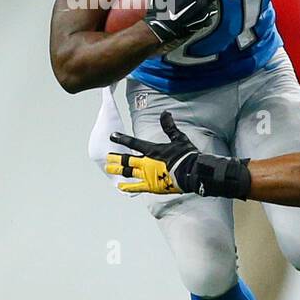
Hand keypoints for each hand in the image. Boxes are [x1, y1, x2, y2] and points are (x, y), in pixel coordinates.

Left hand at [106, 111, 250, 197]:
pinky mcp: (151, 186)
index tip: (112, 136)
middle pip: (126, 159)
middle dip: (115, 158)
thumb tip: (165, 113)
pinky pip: (136, 187)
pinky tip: (120, 186)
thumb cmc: (187, 155)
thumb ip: (169, 127)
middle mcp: (146, 162)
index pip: (132, 142)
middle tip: (107, 157)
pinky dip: (128, 187)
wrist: (193, 173)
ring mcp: (147, 175)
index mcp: (152, 150)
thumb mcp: (179, 138)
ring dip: (117, 170)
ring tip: (108, 169)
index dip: (121, 138)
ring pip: (127, 172)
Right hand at [143, 0, 221, 44]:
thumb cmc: (157, 8)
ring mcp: (201, 14)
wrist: (158, 28)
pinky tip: (203, 13)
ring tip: (206, 1)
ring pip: (212, 6)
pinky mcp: (199, 24)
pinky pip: (208, 18)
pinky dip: (206, 15)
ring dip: (210, 3)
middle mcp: (199, 2)